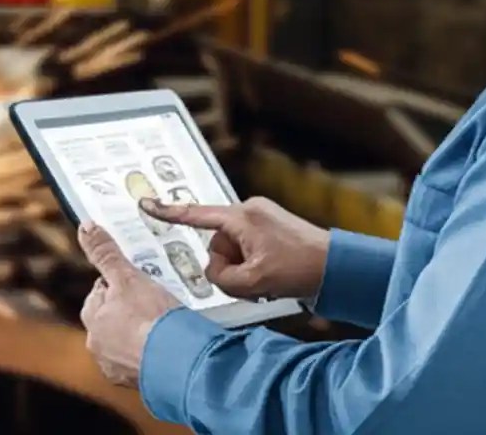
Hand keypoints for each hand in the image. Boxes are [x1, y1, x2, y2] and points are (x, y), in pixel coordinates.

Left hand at [77, 223, 180, 386]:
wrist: (175, 361)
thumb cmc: (150, 317)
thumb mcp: (127, 276)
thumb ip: (105, 253)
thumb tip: (85, 226)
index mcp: (92, 317)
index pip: (100, 292)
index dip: (120, 284)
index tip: (137, 283)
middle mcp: (97, 344)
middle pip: (111, 318)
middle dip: (128, 311)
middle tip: (153, 303)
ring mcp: (114, 365)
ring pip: (125, 341)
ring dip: (139, 334)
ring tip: (162, 326)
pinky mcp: (133, 382)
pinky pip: (139, 362)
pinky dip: (149, 355)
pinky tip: (164, 347)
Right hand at [141, 196, 329, 300]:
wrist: (338, 267)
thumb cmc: (300, 269)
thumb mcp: (252, 281)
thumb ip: (221, 277)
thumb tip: (215, 271)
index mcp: (242, 216)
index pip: (196, 214)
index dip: (168, 213)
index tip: (146, 204)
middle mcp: (249, 210)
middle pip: (217, 243)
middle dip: (229, 265)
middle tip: (254, 281)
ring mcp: (261, 217)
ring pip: (233, 249)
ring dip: (243, 268)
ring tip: (268, 280)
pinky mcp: (271, 228)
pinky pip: (248, 248)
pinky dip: (254, 265)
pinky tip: (272, 276)